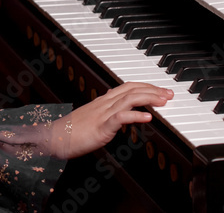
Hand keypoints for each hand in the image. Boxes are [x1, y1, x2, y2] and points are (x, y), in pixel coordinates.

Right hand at [54, 82, 172, 158]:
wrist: (54, 138)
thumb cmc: (71, 131)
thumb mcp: (92, 117)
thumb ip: (105, 111)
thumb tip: (118, 109)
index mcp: (103, 101)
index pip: (128, 87)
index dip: (146, 86)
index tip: (161, 91)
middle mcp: (104, 103)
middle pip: (132, 89)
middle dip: (153, 89)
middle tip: (169, 94)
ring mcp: (102, 114)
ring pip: (129, 99)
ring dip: (149, 98)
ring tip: (163, 101)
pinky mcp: (101, 127)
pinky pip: (120, 118)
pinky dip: (136, 116)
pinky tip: (148, 118)